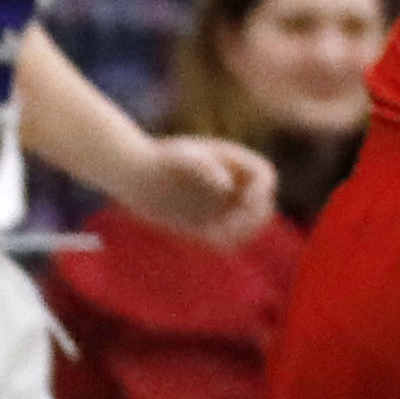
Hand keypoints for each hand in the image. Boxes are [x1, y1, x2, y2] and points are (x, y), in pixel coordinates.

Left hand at [128, 134, 284, 246]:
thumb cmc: (158, 160)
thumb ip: (204, 167)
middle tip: (233, 222)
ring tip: (220, 232)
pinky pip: (228, 239)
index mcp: (234, 161)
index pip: (265, 175)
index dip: (261, 190)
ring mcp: (222, 205)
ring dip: (243, 230)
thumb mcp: (179, 158)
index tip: (243, 199)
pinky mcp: (208, 224)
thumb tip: (225, 188)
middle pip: (263, 203)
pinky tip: (206, 238)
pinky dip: (225, 240)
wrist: (135, 175)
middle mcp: (234, 183)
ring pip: (249, 224)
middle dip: (254, 213)